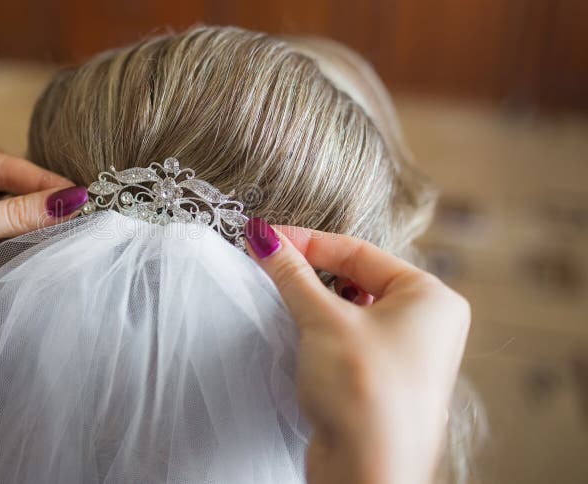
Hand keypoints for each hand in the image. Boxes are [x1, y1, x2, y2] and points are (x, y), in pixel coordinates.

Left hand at [0, 144, 86, 397]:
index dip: (43, 180)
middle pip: (4, 182)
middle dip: (38, 196)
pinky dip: (11, 236)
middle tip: (78, 211)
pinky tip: (32, 242)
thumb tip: (69, 200)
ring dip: (26, 217)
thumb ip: (15, 214)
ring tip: (62, 227)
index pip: (4, 163)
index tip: (81, 195)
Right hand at [243, 218, 469, 483]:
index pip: (359, 251)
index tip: (269, 239)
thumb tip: (266, 238)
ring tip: (286, 301)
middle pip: (358, 278)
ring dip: (317, 303)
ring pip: (353, 310)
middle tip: (272, 265)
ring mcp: (409, 355)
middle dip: (313, 273)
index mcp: (431, 297)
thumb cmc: (366, 395)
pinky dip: (325, 332)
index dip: (308, 243)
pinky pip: (353, 339)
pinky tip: (304, 337)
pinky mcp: (387, 381)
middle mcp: (428, 324)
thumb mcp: (323, 320)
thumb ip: (292, 274)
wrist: (369, 474)